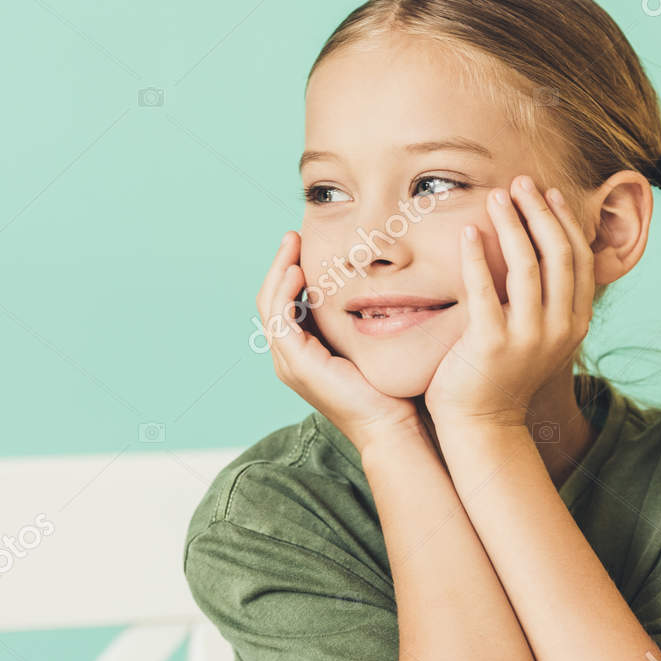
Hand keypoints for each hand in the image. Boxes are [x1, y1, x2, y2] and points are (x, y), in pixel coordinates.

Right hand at [256, 232, 422, 454]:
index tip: (305, 244)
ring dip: (278, 270)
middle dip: (279, 265)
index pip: (285, 303)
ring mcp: (289, 362)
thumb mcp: (370, 345)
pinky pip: (280, 319)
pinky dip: (284, 291)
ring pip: (269, 305)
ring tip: (292, 244)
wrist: (391, 425)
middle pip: (270, 300)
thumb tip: (374, 288)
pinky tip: (298, 271)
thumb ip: (361, 320)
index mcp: (304, 352)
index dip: (290, 271)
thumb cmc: (388, 390)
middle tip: (293, 236)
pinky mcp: (297, 364)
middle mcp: (289, 357)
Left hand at [424, 176, 594, 429]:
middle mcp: (559, 329)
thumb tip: (541, 250)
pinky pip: (485, 290)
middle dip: (540, 212)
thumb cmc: (502, 374)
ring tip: (496, 196)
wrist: (482, 424)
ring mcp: (528, 338)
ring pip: (528, 266)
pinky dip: (477, 257)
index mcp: (575, 323)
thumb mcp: (538, 335)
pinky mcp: (492, 345)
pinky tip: (468, 232)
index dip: (564, 221)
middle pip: (559, 255)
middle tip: (520, 183)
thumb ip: (546, 300)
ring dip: (512, 224)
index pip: (578, 259)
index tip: (547, 193)